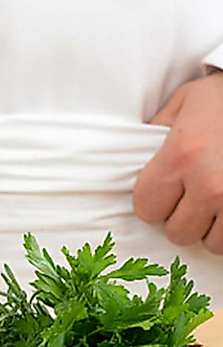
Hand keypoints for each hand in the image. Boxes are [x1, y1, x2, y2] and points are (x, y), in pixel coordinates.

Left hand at [135, 71, 222, 253]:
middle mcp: (210, 183)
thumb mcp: (185, 102)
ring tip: (218, 202)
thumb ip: (155, 132)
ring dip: (212, 228)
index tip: (168, 189)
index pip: (147, 209)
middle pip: (178, 232)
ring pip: (211, 244)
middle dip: (184, 217)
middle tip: (197, 195)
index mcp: (182, 156)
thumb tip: (132, 157)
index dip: (155, 201)